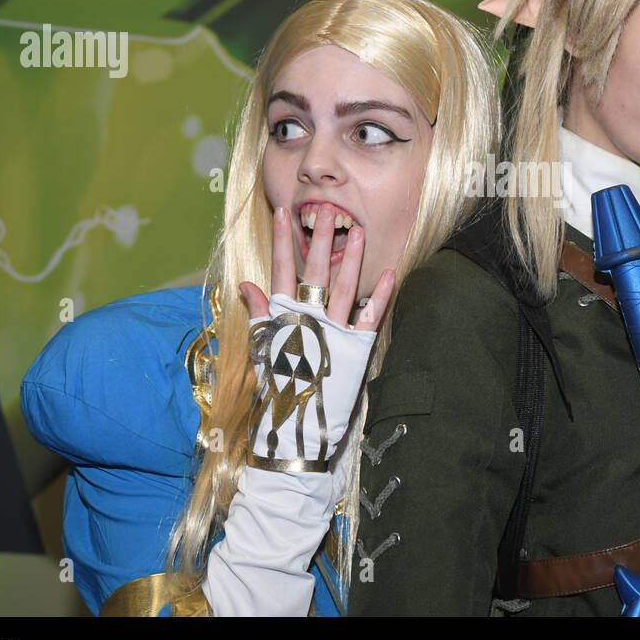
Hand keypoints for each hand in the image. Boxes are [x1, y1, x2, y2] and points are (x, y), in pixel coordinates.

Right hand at [238, 206, 395, 468]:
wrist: (296, 430)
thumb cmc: (278, 390)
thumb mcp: (265, 349)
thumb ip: (261, 314)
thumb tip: (247, 284)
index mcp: (283, 317)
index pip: (281, 271)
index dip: (283, 241)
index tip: (283, 213)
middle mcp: (307, 320)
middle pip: (313, 271)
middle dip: (319, 238)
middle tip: (326, 210)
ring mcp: (332, 332)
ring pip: (342, 287)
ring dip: (351, 258)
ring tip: (360, 230)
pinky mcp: (355, 348)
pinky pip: (371, 316)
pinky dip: (381, 295)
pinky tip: (392, 273)